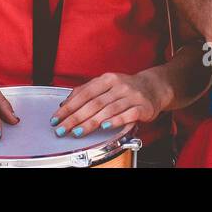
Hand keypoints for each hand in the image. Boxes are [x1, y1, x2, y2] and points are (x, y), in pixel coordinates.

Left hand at [50, 69, 170, 138]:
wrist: (154, 87)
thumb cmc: (126, 88)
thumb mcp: (106, 84)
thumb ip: (87, 92)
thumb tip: (64, 104)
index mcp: (107, 79)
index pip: (84, 93)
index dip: (69, 106)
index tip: (56, 118)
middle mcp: (119, 86)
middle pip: (94, 103)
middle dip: (75, 117)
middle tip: (62, 129)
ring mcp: (132, 96)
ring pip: (108, 110)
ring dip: (91, 122)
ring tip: (78, 132)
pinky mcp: (143, 107)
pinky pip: (128, 114)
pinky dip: (116, 121)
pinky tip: (105, 127)